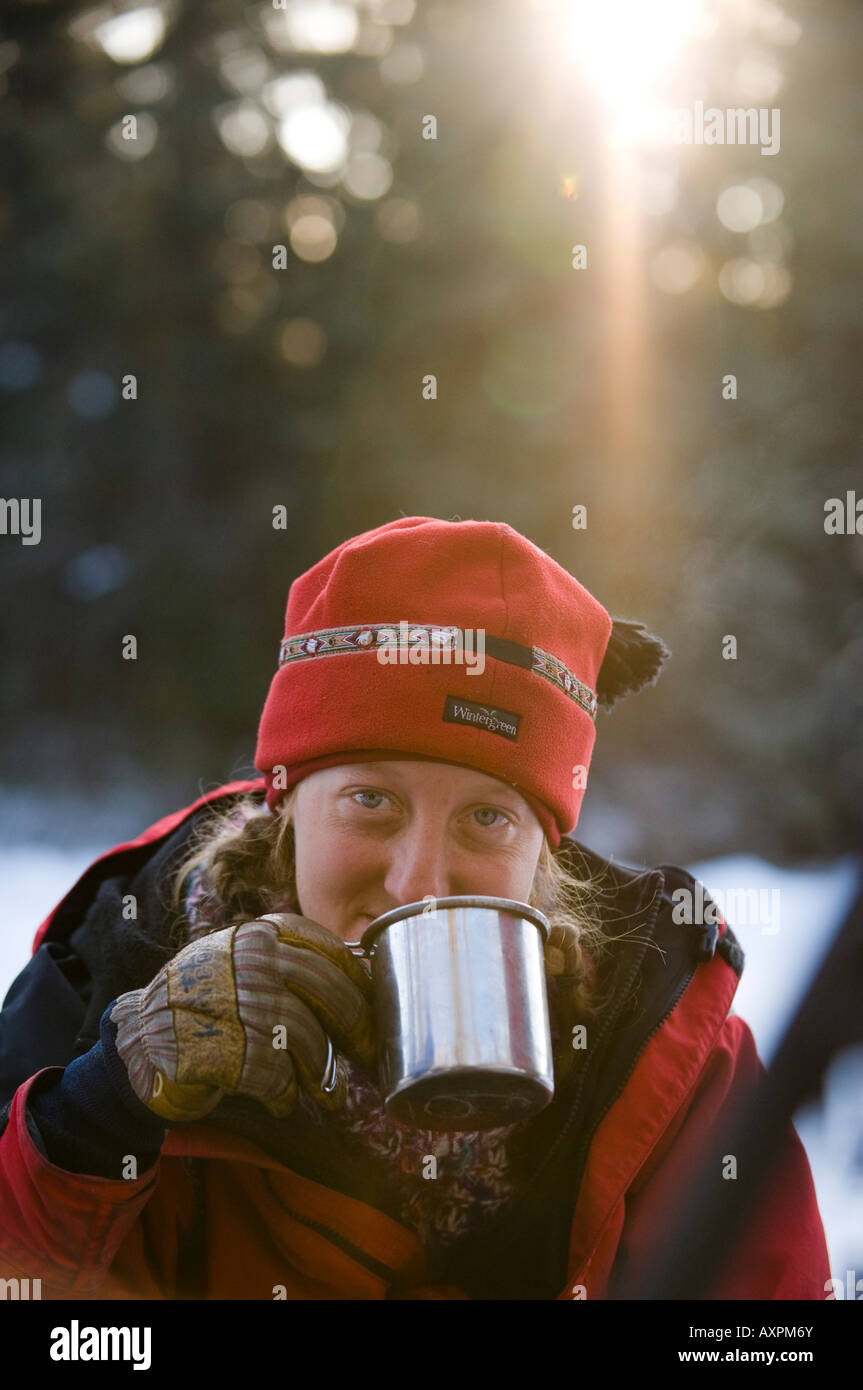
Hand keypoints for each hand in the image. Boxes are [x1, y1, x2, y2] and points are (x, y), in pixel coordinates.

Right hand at [109, 913, 376, 1122]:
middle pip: (330, 993)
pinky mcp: (224, 1048)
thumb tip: (360, 987)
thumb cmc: (202, 1006)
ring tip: (328, 1093)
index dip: (357, 980)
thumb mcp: (240, 966)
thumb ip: (288, 967)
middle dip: (357, 1028)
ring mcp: (237, 1003)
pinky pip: (277, 1078)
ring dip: (322, 1073)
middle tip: (368, 1052)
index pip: (327, 949)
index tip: (372, 1003)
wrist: (137, 1042)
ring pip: (308, 1040)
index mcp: (257, 936)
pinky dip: (283, 1095)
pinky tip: (279, 1101)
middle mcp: (251, 962)